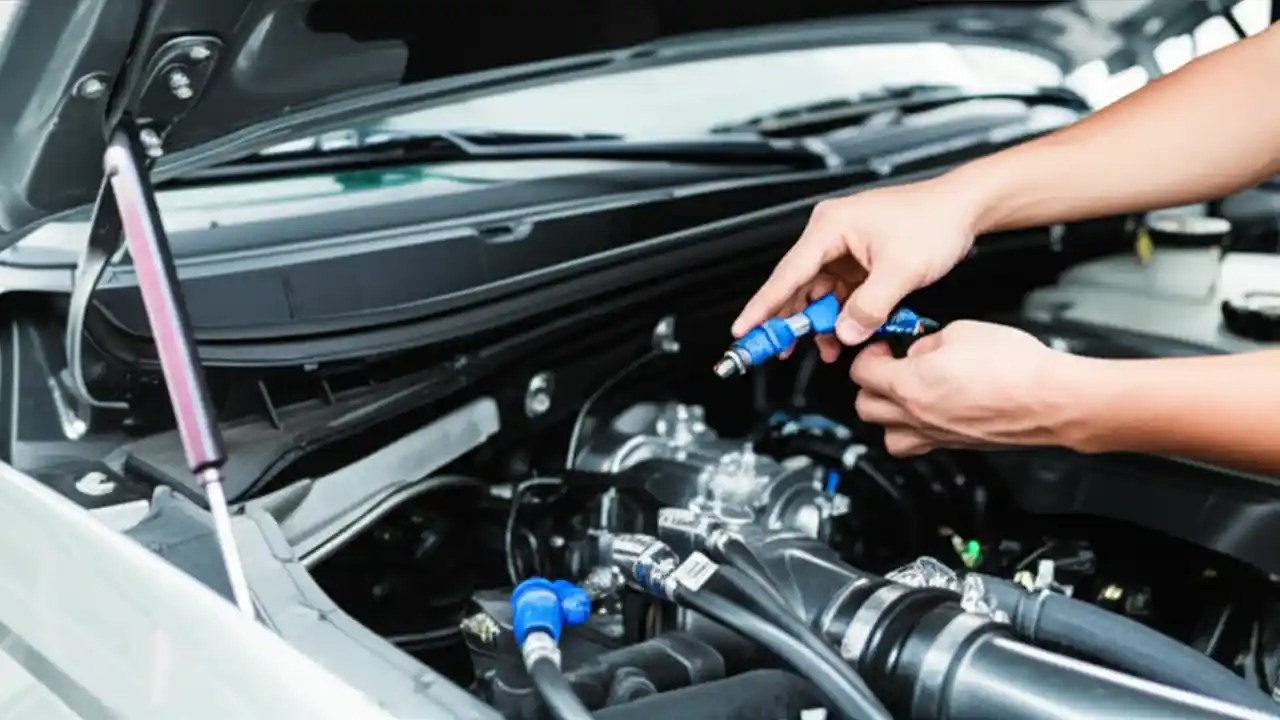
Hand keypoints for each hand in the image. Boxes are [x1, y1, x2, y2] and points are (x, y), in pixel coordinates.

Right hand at [731, 178, 980, 361]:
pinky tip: (846, 334)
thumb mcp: (900, 271)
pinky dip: (841, 315)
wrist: (963, 208)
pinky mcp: (859, 259)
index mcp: (830, 227)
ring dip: (822, 322)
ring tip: (828, 349)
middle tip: (778, 350)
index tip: (743, 329)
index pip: (787, 274)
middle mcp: (831, 234)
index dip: (763, 306)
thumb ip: (869, 308)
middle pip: (798, 286)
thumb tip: (845, 332)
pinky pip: (840, 293)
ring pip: (820, 293)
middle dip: (792, 321)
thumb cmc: (933, 220)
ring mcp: (845, 247)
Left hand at [849, 321, 1079, 455]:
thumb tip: (918, 349)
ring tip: (903, 394)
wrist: (1051, 399)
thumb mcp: (961, 331)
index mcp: (911, 384)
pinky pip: (919, 445)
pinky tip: (929, 412)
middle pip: (865, 408)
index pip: (862, 373)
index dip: (868, 354)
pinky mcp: (956, 445)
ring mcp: (936, 435)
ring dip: (888, 415)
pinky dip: (914, 431)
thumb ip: (928, 341)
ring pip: (887, 436)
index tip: (882, 345)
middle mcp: (918, 416)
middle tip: (888, 365)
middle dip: (870, 384)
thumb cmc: (1015, 367)